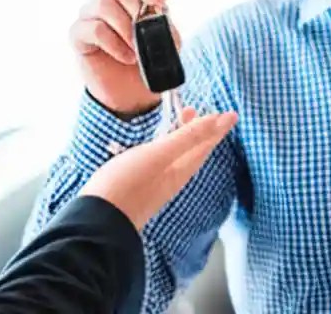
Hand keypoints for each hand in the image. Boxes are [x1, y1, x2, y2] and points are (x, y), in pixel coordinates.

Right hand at [70, 0, 179, 117]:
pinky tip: (127, 57)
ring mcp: (91, 14)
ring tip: (137, 49)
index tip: (155, 1)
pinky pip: (94, 29)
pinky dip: (115, 44)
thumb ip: (164, 17)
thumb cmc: (149, 61)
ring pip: (104, 3)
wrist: (133, 94)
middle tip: (146, 28)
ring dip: (125, 27)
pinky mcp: (78, 34)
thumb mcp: (167, 40)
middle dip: (135, 5)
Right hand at [82, 107, 237, 229]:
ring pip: (177, 154)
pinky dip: (166, 145)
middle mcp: (172, 176)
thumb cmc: (128, 185)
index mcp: (181, 168)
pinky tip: (157, 144)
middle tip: (202, 111)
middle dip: (200, 129)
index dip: (218, 127)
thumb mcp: (160, 154)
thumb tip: (218, 121)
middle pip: (193, 149)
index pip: (205, 144)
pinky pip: (162, 160)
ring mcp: (156, 181)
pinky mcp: (140, 183)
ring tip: (182, 119)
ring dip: (183, 135)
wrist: (99, 219)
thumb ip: (188, 137)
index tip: (231, 114)